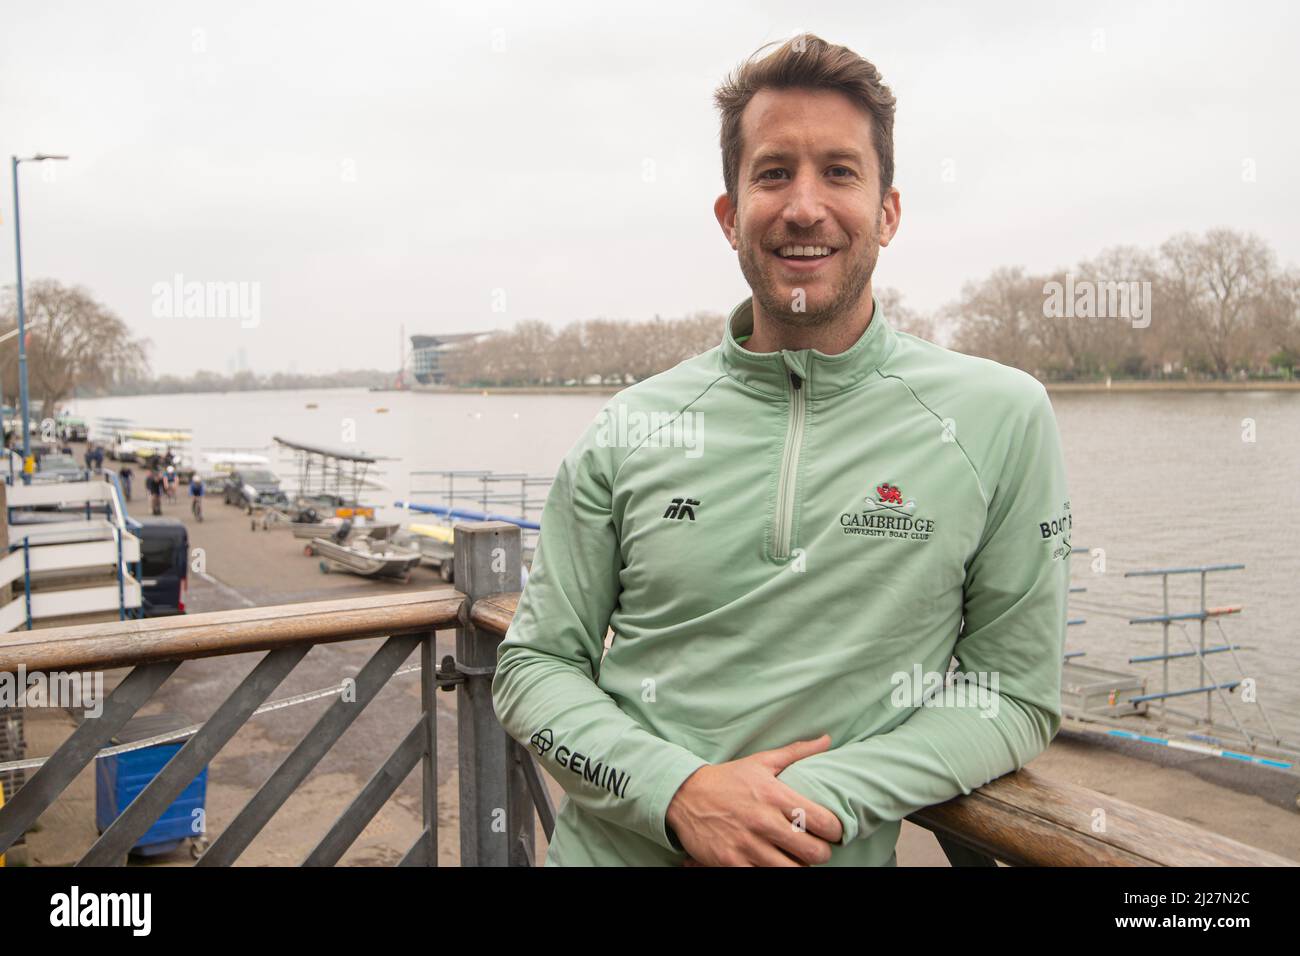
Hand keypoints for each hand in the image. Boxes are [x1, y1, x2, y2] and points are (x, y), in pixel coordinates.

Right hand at [666, 734, 842, 866]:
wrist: (684, 795)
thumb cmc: (728, 779)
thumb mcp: (761, 762)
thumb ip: (796, 752)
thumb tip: (827, 740)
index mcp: (775, 796)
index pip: (824, 821)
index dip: (835, 831)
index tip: (832, 831)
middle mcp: (763, 821)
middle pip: (813, 853)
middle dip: (820, 853)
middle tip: (815, 848)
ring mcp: (747, 845)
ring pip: (791, 871)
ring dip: (798, 867)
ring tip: (794, 858)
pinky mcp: (730, 863)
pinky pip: (762, 877)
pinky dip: (771, 873)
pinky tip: (770, 863)